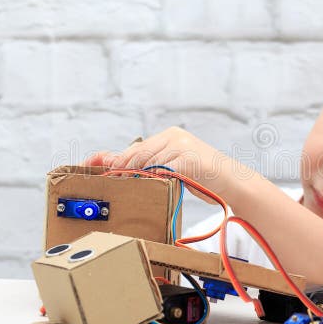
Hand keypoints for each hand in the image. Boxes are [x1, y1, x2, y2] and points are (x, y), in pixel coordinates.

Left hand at [82, 126, 252, 200]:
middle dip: (120, 169)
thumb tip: (112, 163)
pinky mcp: (188, 159)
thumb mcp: (173, 168)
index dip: (113, 158)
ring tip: (122, 187)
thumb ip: (148, 165)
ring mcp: (182, 146)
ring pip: (148, 163)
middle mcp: (174, 136)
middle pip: (138, 155)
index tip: (90, 164)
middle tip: (104, 181)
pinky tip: (145, 188)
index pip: (136, 148)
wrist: (233, 182)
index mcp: (170, 135)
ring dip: (134, 177)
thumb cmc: (201, 177)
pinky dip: (153, 180)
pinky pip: (163, 171)